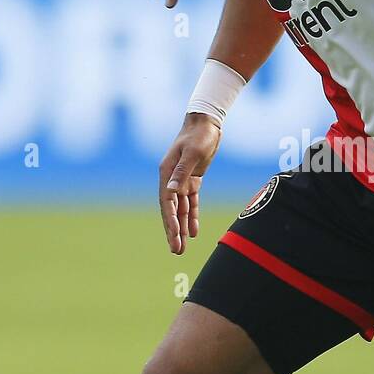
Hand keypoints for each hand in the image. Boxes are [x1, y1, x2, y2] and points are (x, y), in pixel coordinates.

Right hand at [158, 114, 222, 253]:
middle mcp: (171, 179)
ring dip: (181, 228)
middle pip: (171, 210)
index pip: (167, 202)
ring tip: (182, 248)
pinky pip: (191, 202)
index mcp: (166, 173)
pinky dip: (192, 216)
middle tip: (176, 251)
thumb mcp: (193, 153)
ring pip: (181, 209)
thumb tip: (171, 191)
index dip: (170, 221)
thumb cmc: (199, 135)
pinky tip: (193, 232)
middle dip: (173, 231)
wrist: (206, 122)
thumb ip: (182, 172)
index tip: (175, 237)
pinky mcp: (192, 180)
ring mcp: (181, 180)